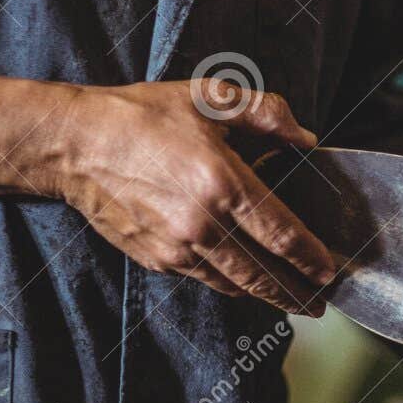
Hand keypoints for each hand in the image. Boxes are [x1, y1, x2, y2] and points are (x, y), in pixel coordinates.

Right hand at [51, 78, 335, 314]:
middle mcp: (203, 223)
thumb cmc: (141, 116)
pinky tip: (245, 286)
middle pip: (262, 273)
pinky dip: (230, 286)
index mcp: (222, 182)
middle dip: (296, 293)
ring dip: (266, 297)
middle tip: (319, 305)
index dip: (310, 258)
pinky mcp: (156, 257)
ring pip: (234, 284)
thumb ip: (266, 113)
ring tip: (291, 303)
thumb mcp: (209, 96)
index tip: (330, 272)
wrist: (72, 144)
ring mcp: (177, 246)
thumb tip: (305, 137)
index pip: (281, 234)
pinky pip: (204, 279)